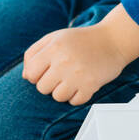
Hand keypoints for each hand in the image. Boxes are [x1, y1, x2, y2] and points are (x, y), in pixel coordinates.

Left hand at [22, 5, 138, 105]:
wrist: (112, 40)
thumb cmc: (81, 39)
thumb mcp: (54, 37)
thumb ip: (34, 53)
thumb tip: (25, 76)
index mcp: (53, 48)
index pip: (30, 74)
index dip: (34, 75)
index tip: (43, 72)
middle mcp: (64, 62)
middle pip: (42, 88)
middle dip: (48, 83)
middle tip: (59, 74)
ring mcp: (78, 75)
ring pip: (57, 97)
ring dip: (62, 91)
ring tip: (70, 79)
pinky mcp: (91, 86)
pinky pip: (74, 101)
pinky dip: (76, 96)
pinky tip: (80, 84)